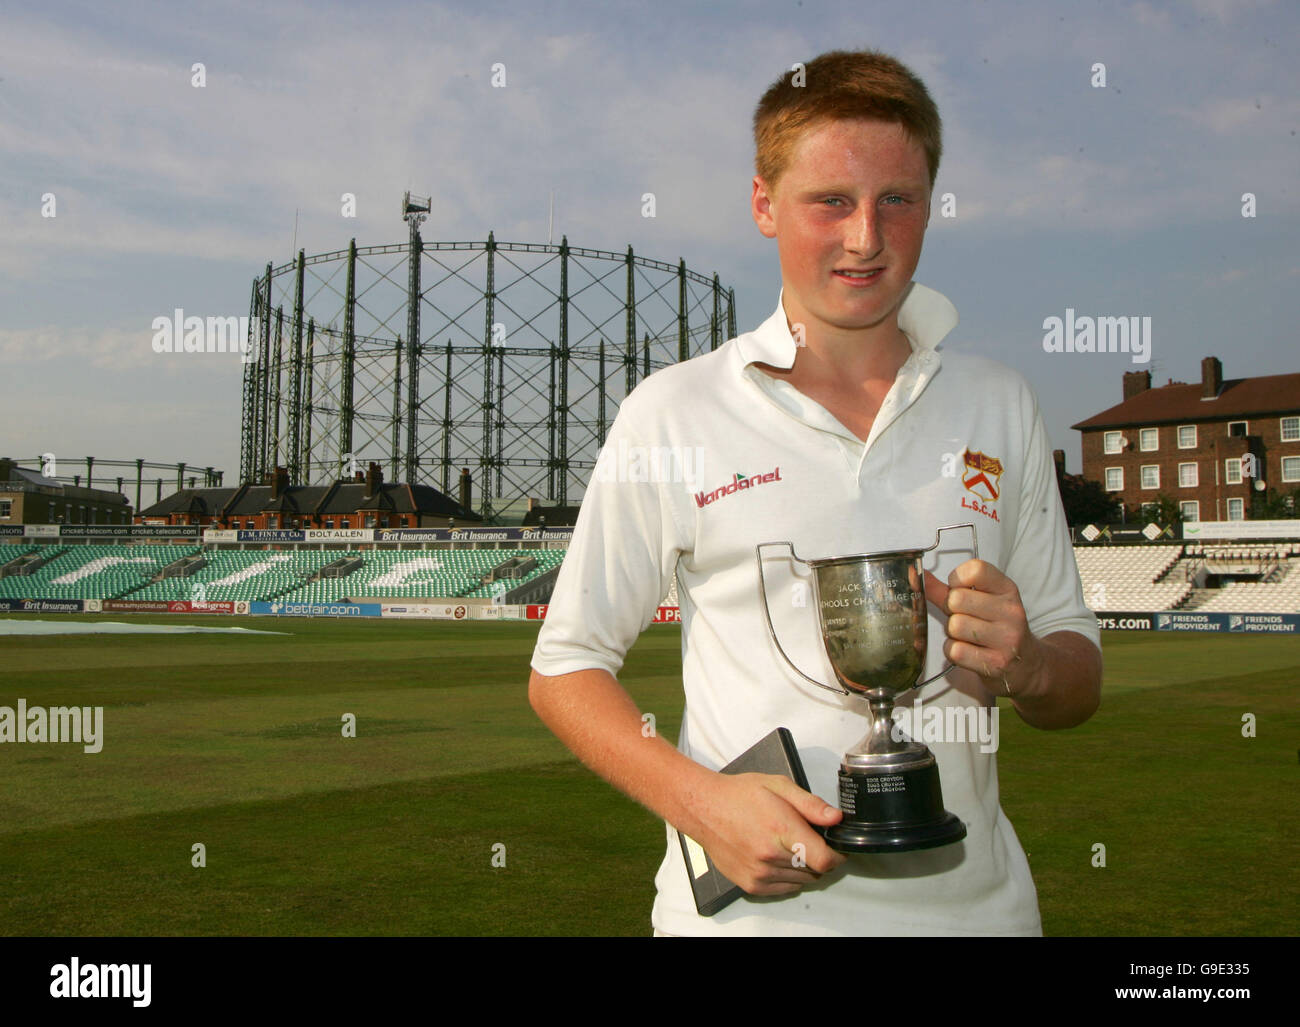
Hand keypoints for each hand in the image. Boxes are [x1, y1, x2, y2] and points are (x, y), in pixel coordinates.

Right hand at [690, 772, 846, 895]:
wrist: (704, 808)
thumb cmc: (739, 795)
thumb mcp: (779, 786)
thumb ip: (810, 804)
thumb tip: (835, 818)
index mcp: (781, 829)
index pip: (824, 859)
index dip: (837, 855)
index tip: (837, 848)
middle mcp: (770, 856)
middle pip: (815, 871)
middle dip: (818, 857)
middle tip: (806, 839)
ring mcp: (759, 873)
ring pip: (801, 881)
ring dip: (803, 868)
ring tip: (788, 846)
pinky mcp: (751, 884)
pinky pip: (785, 889)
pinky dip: (788, 877)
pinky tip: (778, 858)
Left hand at [923, 560, 1044, 699]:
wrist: (1025, 666)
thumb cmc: (995, 628)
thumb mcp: (980, 601)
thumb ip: (947, 589)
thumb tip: (918, 575)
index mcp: (1007, 590)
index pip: (974, 569)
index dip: (956, 580)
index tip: (961, 590)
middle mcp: (1011, 612)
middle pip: (956, 599)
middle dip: (951, 610)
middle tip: (963, 618)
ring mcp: (1006, 639)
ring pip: (954, 626)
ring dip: (952, 633)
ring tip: (967, 636)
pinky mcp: (996, 664)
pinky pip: (955, 651)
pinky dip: (953, 651)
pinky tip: (968, 651)